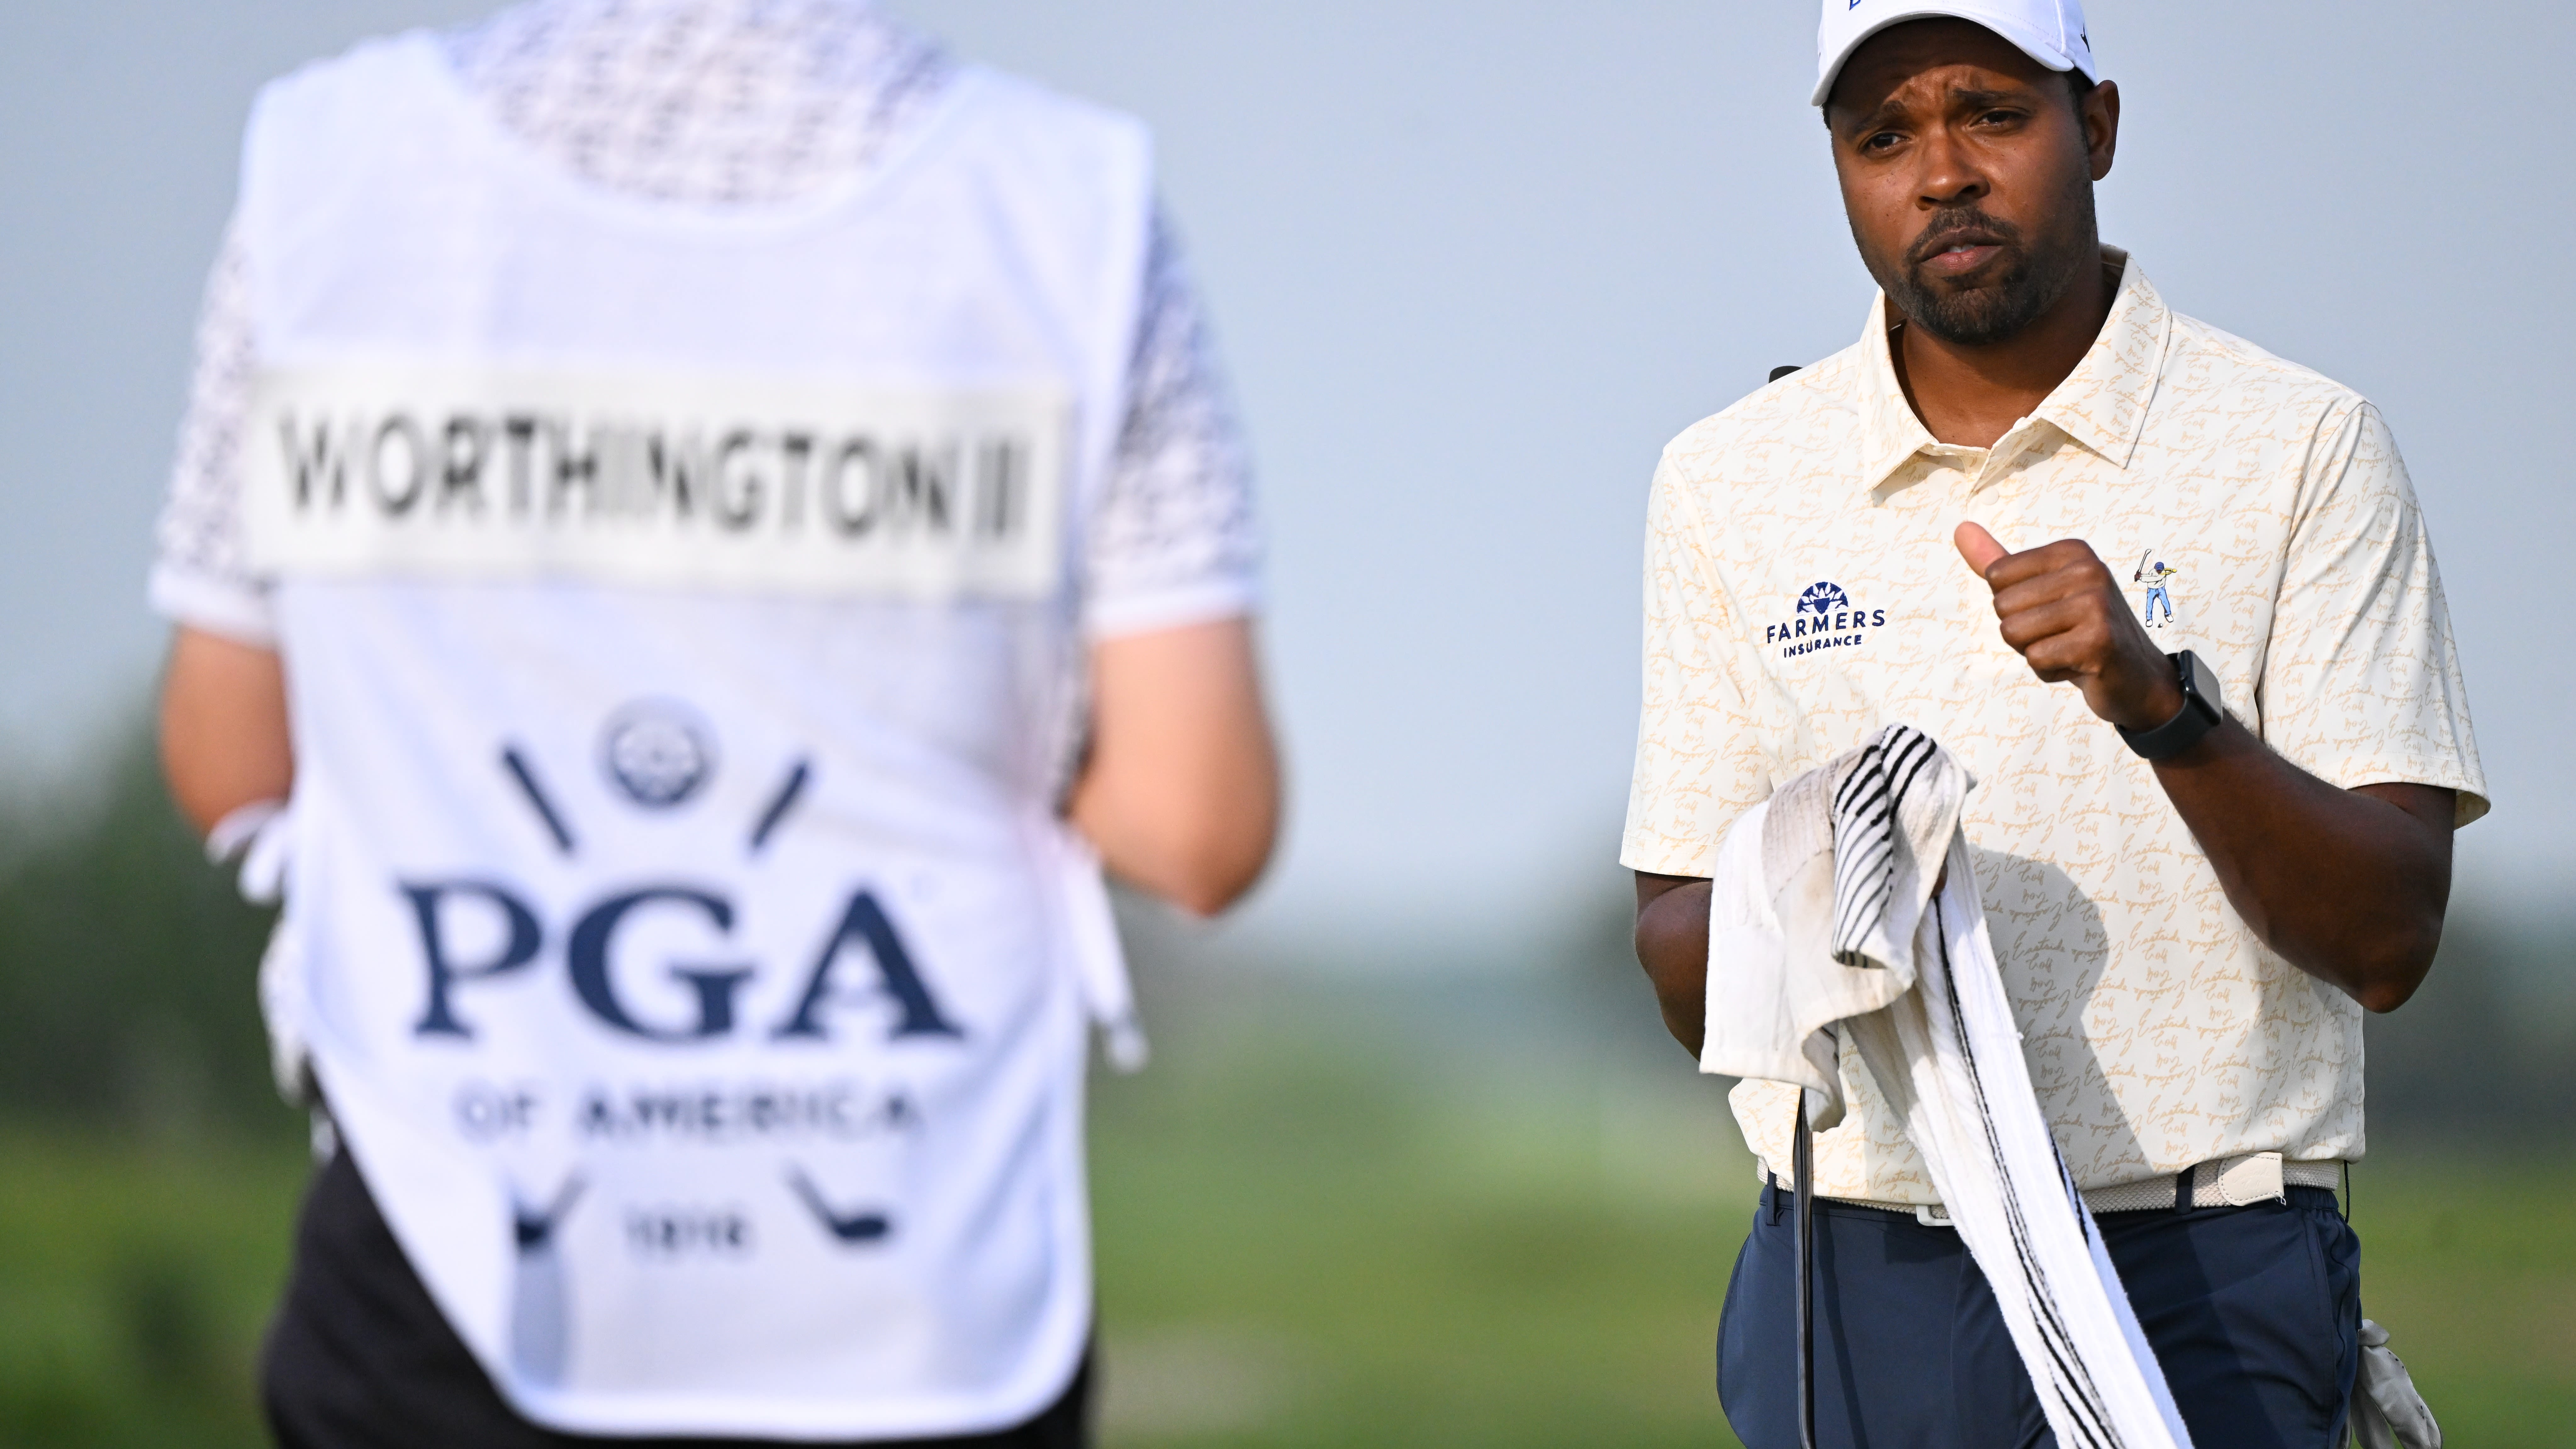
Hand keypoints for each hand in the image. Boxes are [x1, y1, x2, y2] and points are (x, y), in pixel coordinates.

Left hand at [1954, 522, 2181, 731]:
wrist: (2135, 677)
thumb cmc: (2079, 632)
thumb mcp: (2038, 591)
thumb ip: (1998, 562)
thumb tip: (1960, 529)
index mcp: (2071, 551)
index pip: (1996, 576)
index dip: (2013, 605)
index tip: (2050, 612)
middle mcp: (2087, 569)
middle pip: (2002, 606)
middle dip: (2022, 632)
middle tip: (2061, 635)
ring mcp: (2095, 604)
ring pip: (2014, 633)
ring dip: (2034, 652)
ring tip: (2068, 649)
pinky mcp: (2098, 641)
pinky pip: (2036, 659)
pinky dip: (2050, 672)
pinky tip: (2078, 666)